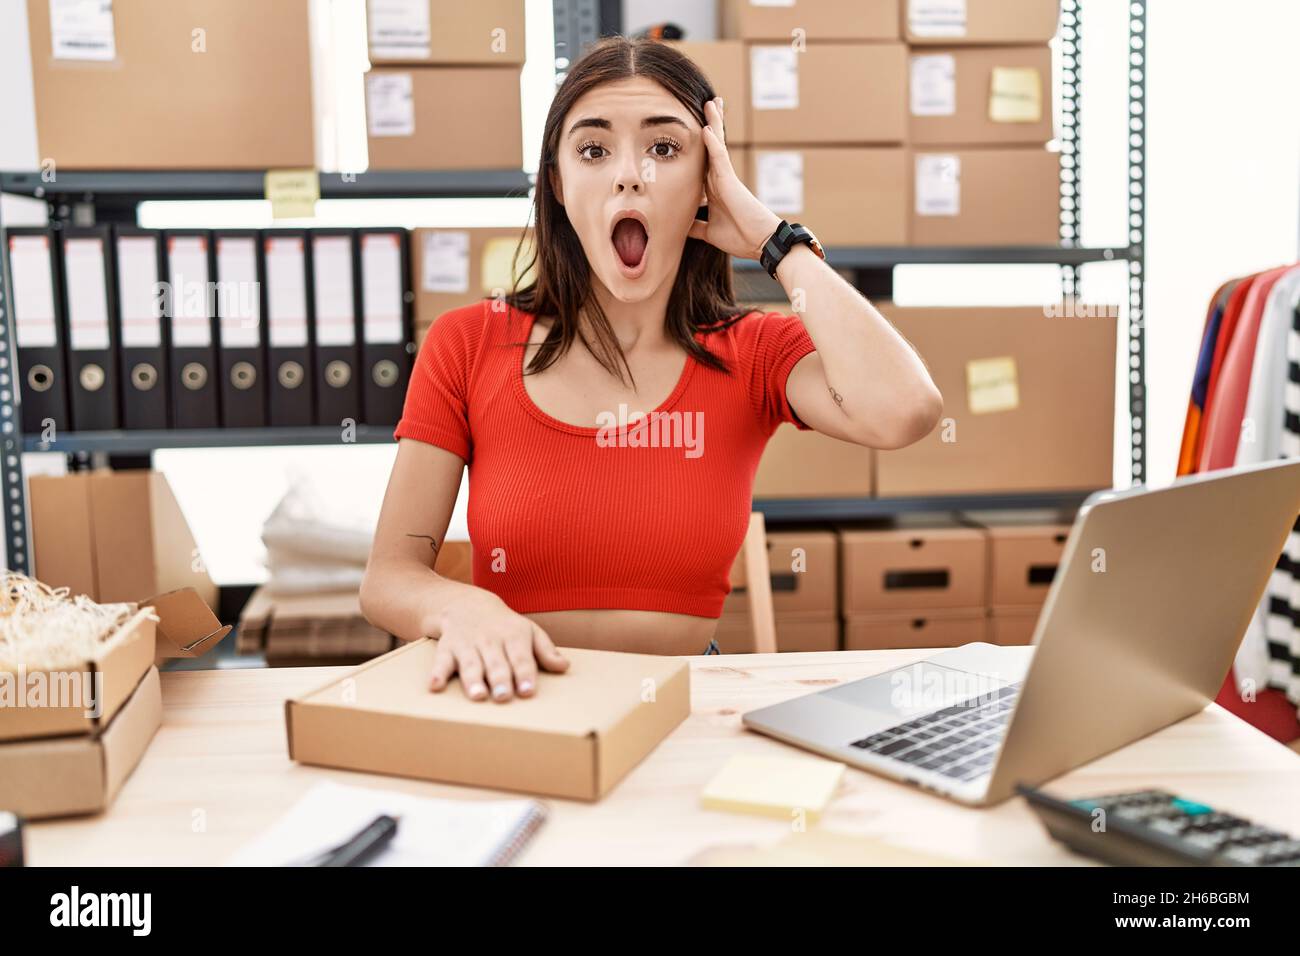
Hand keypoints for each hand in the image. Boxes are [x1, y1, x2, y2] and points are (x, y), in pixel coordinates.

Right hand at [428, 590, 568, 700]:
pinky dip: (437, 673)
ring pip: (470, 663)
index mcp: (514, 636)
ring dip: (473, 680)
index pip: (521, 657)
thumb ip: (546, 650)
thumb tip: (565, 667)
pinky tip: (435, 687)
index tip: (528, 691)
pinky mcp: (447, 648)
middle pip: (496, 662)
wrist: (466, 605)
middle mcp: (490, 640)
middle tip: (503, 696)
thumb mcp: (529, 632)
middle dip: (500, 679)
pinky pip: (441, 661)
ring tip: (477, 696)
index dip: (525, 674)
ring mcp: (467, 644)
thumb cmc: (504, 626)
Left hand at [688, 97, 782, 260]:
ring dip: (713, 123)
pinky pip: (720, 157)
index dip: (700, 145)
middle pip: (712, 146)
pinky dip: (712, 143)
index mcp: (714, 188)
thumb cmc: (740, 237)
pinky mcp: (730, 181)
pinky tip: (706, 127)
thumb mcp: (709, 231)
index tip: (693, 128)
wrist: (759, 244)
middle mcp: (720, 178)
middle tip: (708, 103)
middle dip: (710, 124)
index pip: (704, 161)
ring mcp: (725, 177)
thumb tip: (681, 225)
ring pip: (717, 145)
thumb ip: (696, 225)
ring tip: (711, 102)